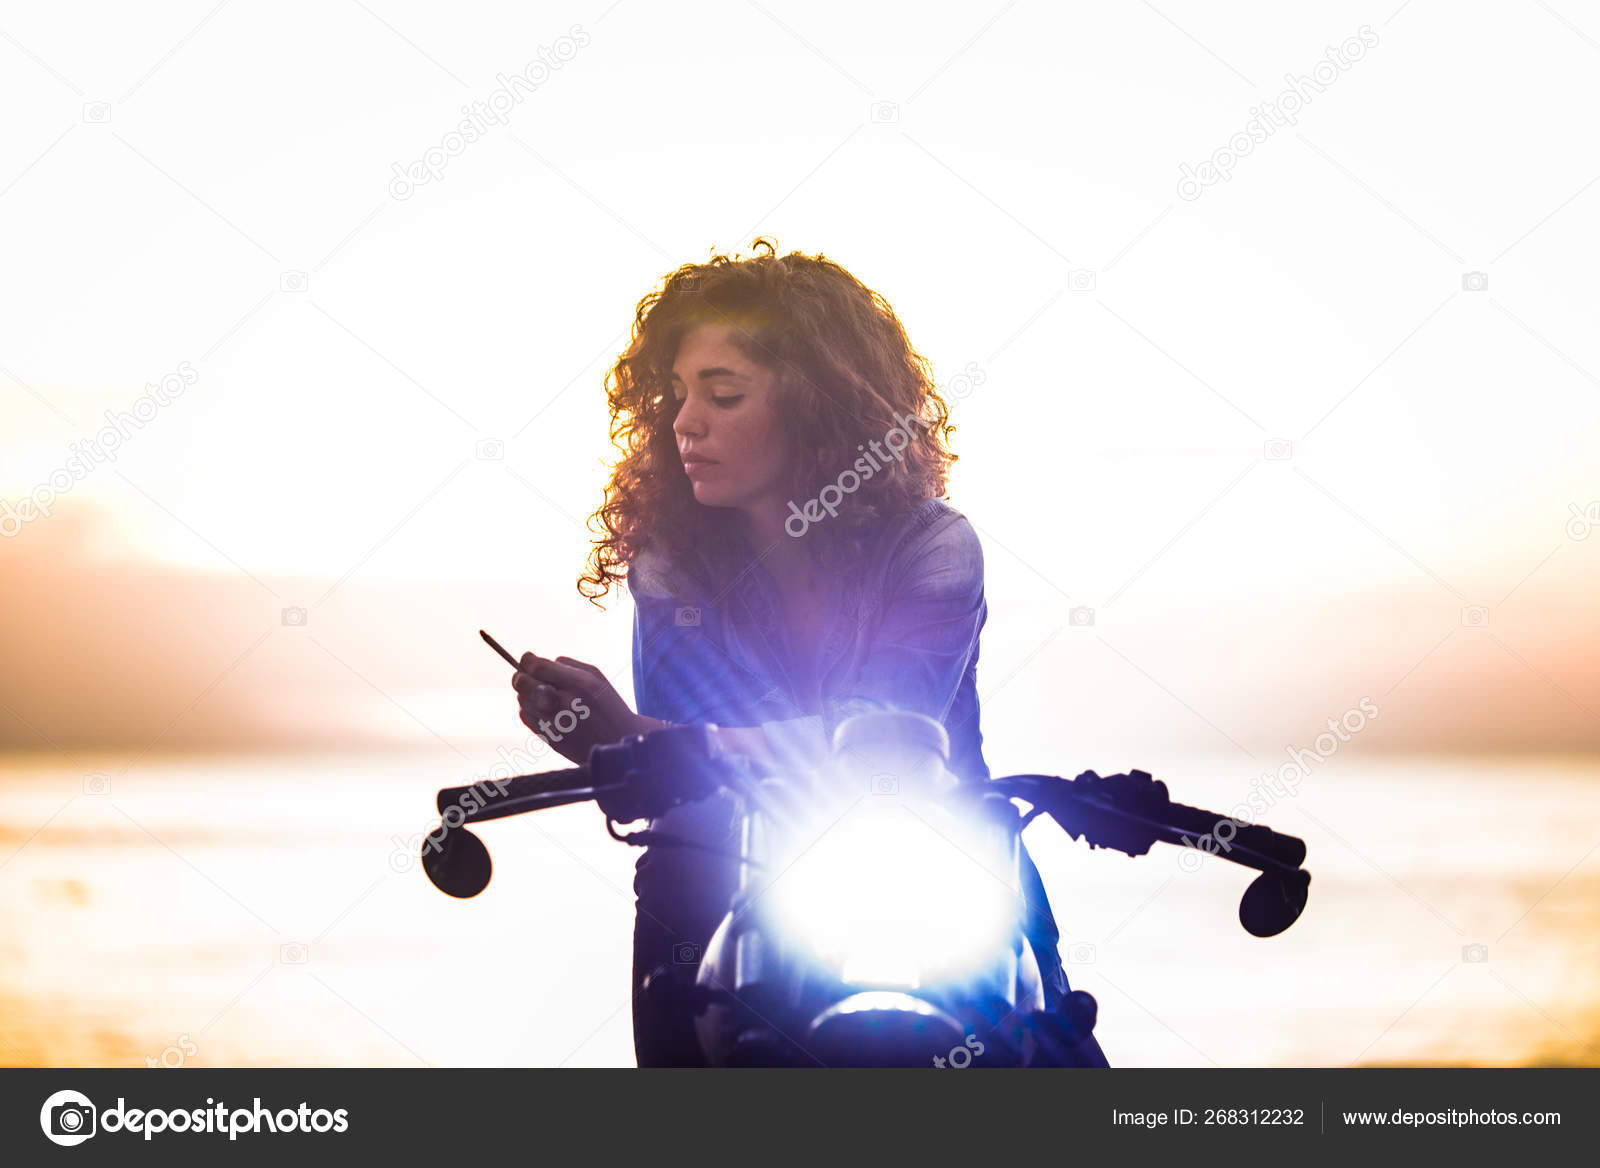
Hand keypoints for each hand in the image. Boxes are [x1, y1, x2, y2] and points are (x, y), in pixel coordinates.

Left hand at [512, 653, 645, 764]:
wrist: (615, 742)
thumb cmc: (607, 705)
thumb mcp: (596, 677)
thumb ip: (566, 665)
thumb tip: (536, 661)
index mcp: (579, 685)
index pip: (538, 667)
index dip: (527, 660)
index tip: (528, 658)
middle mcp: (564, 704)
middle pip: (523, 682)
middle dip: (521, 674)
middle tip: (525, 674)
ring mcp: (553, 723)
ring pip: (522, 698)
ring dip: (526, 692)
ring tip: (542, 693)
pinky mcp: (547, 737)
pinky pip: (525, 715)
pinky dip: (529, 708)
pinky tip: (543, 708)